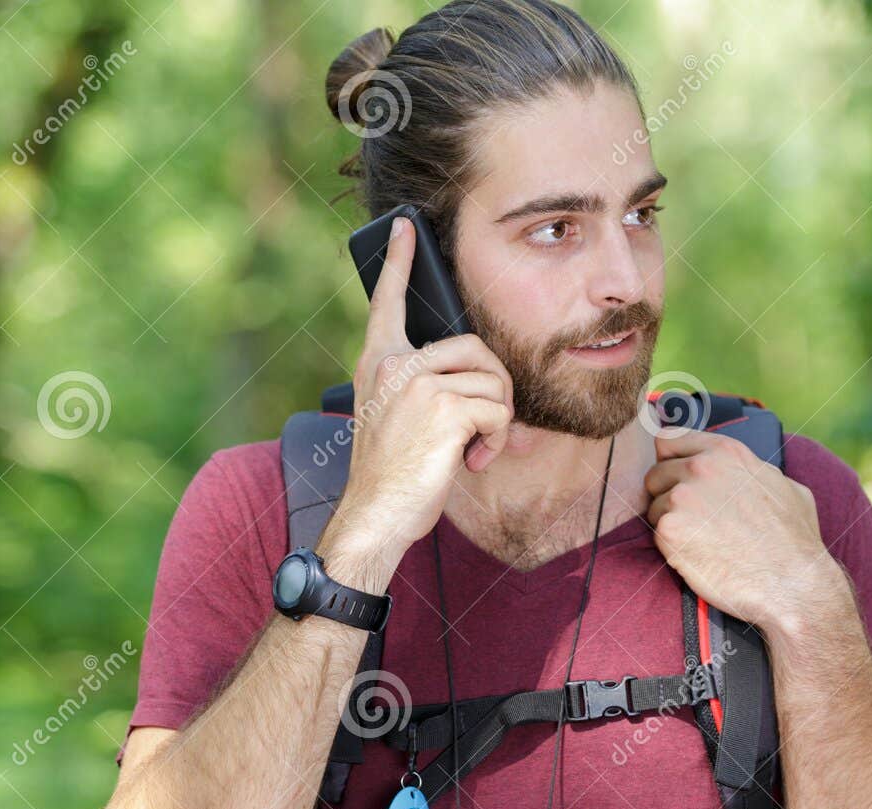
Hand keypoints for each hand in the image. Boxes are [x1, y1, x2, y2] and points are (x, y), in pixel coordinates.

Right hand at [331, 216, 513, 561]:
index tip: (405, 228)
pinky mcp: (442, 408)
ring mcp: (416, 383)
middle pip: (475, 346)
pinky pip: (497, 409)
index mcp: (378, 364)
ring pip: (493, 381)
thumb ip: (422, 389)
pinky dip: (495, 440)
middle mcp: (393, 365)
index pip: (387, 301)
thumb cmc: (392, 476)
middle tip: (485, 425)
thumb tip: (481, 377)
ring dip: (496, 422)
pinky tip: (470, 461)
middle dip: (495, 388)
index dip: (398, 263)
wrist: (375, 516)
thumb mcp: (396, 420)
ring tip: (471, 449)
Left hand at [643, 429, 840, 625]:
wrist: (791, 583)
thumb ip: (754, 471)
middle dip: (666, 495)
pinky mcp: (669, 530)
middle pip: (655, 474)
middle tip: (693, 521)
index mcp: (726, 452)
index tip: (676, 478)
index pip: (669, 440)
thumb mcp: (786, 487)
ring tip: (701, 542)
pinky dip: (670, 547)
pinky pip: (656, 534)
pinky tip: (696, 556)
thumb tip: (747, 470)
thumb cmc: (794, 541)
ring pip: (654, 506)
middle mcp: (700, 467)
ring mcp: (682, 497)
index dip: (669, 461)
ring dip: (670, 523)